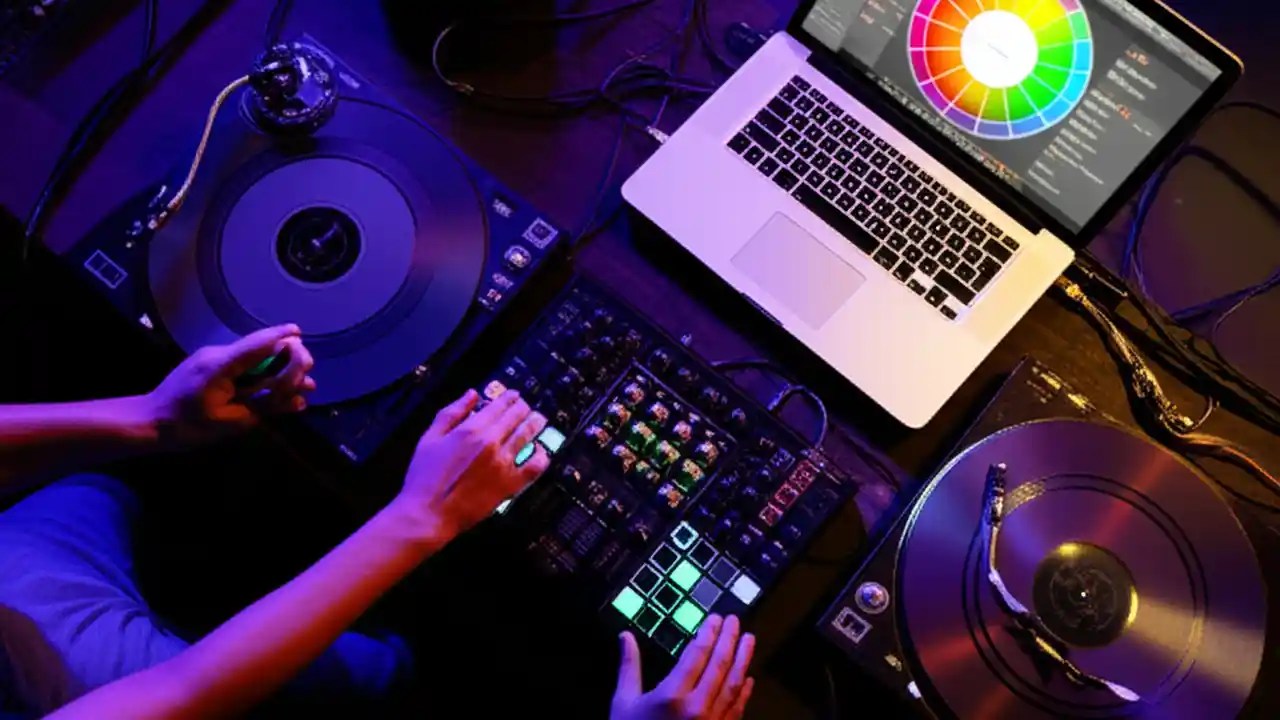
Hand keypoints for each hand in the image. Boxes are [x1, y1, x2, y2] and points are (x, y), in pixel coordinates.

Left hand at [147, 324, 315, 446]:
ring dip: (277, 370)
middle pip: (261, 348)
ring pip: (253, 357)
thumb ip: (265, 407)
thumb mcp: (230, 422)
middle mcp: (218, 355)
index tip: (300, 333)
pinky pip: (242, 365)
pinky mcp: (209, 367)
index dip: (281, 336)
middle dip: (287, 361)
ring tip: (300, 388)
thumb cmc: (186, 425)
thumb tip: (299, 401)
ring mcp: (212, 359)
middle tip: (306, 381)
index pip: (258, 344)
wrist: (149, 422)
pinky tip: (274, 390)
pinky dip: (261, 375)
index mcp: (221, 365)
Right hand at [392, 389, 550, 544]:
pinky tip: (540, 451)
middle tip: (525, 406)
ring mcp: (504, 464)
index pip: (499, 406)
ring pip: (527, 436)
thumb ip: (451, 413)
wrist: (429, 513)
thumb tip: (472, 394)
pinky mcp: (510, 484)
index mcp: (471, 429)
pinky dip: (541, 456)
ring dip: (535, 424)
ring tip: (538, 419)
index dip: (509, 397)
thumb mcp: (429, 438)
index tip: (514, 395)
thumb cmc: (424, 476)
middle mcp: (492, 442)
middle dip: (522, 408)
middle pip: (516, 417)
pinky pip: (534, 466)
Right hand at [612, 615, 755, 719]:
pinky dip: (744, 693)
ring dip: (743, 660)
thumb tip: (625, 636)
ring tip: (749, 640)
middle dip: (729, 640)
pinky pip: (736, 711)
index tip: (715, 618)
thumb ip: (629, 667)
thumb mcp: (624, 703)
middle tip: (735, 620)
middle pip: (720, 666)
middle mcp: (697, 707)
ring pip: (733, 686)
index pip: (697, 655)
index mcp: (672, 695)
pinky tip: (748, 679)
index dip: (708, 633)